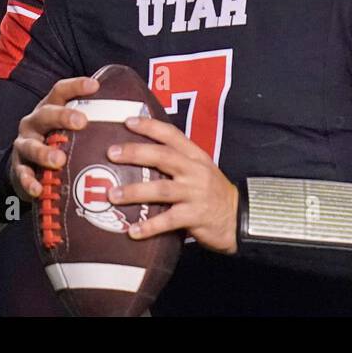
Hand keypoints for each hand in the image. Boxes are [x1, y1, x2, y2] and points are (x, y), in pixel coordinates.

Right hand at [9, 76, 95, 200]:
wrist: (26, 169)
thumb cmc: (60, 144)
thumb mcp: (73, 130)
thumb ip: (96, 123)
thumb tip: (138, 115)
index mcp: (51, 108)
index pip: (61, 91)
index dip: (76, 86)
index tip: (95, 86)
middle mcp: (35, 123)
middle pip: (47, 114)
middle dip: (63, 116)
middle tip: (81, 121)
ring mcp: (25, 144)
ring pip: (31, 145)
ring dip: (44, 152)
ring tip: (59, 160)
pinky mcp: (18, 168)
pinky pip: (22, 174)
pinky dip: (29, 182)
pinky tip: (38, 189)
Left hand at [105, 116, 238, 254]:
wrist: (240, 217)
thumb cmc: (213, 193)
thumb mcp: (200, 170)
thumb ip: (177, 162)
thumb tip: (140, 156)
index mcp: (195, 156)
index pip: (172, 135)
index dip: (150, 127)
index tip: (127, 121)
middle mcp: (195, 171)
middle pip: (163, 157)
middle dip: (136, 153)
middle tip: (111, 153)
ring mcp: (196, 193)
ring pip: (162, 189)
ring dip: (134, 191)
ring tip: (112, 194)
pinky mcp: (196, 216)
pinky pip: (169, 220)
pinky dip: (149, 226)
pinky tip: (132, 231)